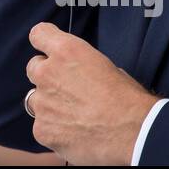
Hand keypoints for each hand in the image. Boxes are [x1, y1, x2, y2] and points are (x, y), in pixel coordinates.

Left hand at [24, 22, 159, 164]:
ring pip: (35, 100)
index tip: (48, 49)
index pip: (39, 34)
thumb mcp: (108, 66)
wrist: (134, 133)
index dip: (44, 42)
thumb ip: (83, 65)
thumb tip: (81, 73)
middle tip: (67, 90)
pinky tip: (74, 134)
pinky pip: (42, 127)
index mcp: (66, 51)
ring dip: (48, 104)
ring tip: (74, 116)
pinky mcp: (42, 129)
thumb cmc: (128, 100)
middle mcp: (48, 73)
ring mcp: (42, 103)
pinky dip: (54, 130)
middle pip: (34, 68)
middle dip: (47, 76)